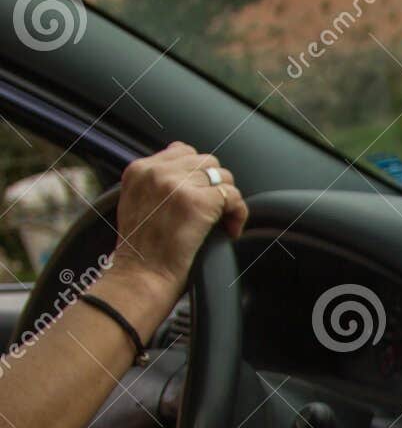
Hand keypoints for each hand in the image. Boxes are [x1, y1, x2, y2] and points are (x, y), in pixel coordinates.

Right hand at [111, 142, 248, 296]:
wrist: (140, 276)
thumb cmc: (142, 250)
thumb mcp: (137, 204)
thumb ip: (157, 184)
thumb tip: (188, 172)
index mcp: (139, 169)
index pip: (182, 151)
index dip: (198, 174)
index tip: (201, 196)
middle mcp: (156, 172)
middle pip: (207, 161)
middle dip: (215, 186)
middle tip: (214, 212)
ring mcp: (177, 185)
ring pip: (223, 176)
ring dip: (227, 200)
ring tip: (222, 222)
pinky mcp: (196, 202)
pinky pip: (233, 196)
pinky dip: (238, 214)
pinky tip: (230, 230)